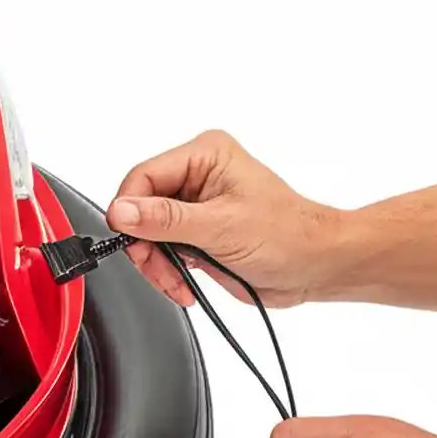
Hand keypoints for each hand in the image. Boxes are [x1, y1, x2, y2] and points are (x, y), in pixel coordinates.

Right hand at [109, 130, 342, 307]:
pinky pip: (161, 249)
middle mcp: (197, 174)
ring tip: (177, 281)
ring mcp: (195, 204)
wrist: (314, 266)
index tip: (131, 241)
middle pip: (140, 207)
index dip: (130, 211)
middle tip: (158, 268)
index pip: (143, 176)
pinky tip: (184, 282)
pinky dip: (167, 271)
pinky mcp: (196, 230)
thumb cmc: (287, 235)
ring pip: (147, 233)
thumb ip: (165, 219)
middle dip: (146, 245)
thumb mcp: (220, 226)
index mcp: (204, 155)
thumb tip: (122, 211)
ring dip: (157, 264)